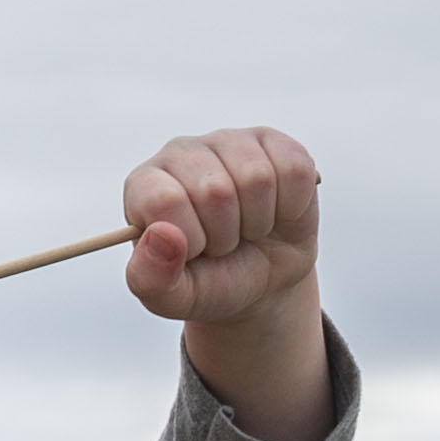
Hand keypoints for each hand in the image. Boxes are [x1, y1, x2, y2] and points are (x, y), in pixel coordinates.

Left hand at [120, 127, 333, 440]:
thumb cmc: (203, 287)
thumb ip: (152, 277)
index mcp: (145, 184)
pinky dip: (291, 204)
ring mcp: (231, 141)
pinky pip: (294, 168)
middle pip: (211, 189)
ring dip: (259, 222)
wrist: (256, 281)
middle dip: (224, 236)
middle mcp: (182, 152)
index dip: (181, 238)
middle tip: (225, 251)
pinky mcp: (278, 143)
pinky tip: (276, 216)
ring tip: (249, 236)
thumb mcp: (172, 299)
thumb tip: (160, 236)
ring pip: (256, 177)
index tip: (194, 258)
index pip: (157, 196)